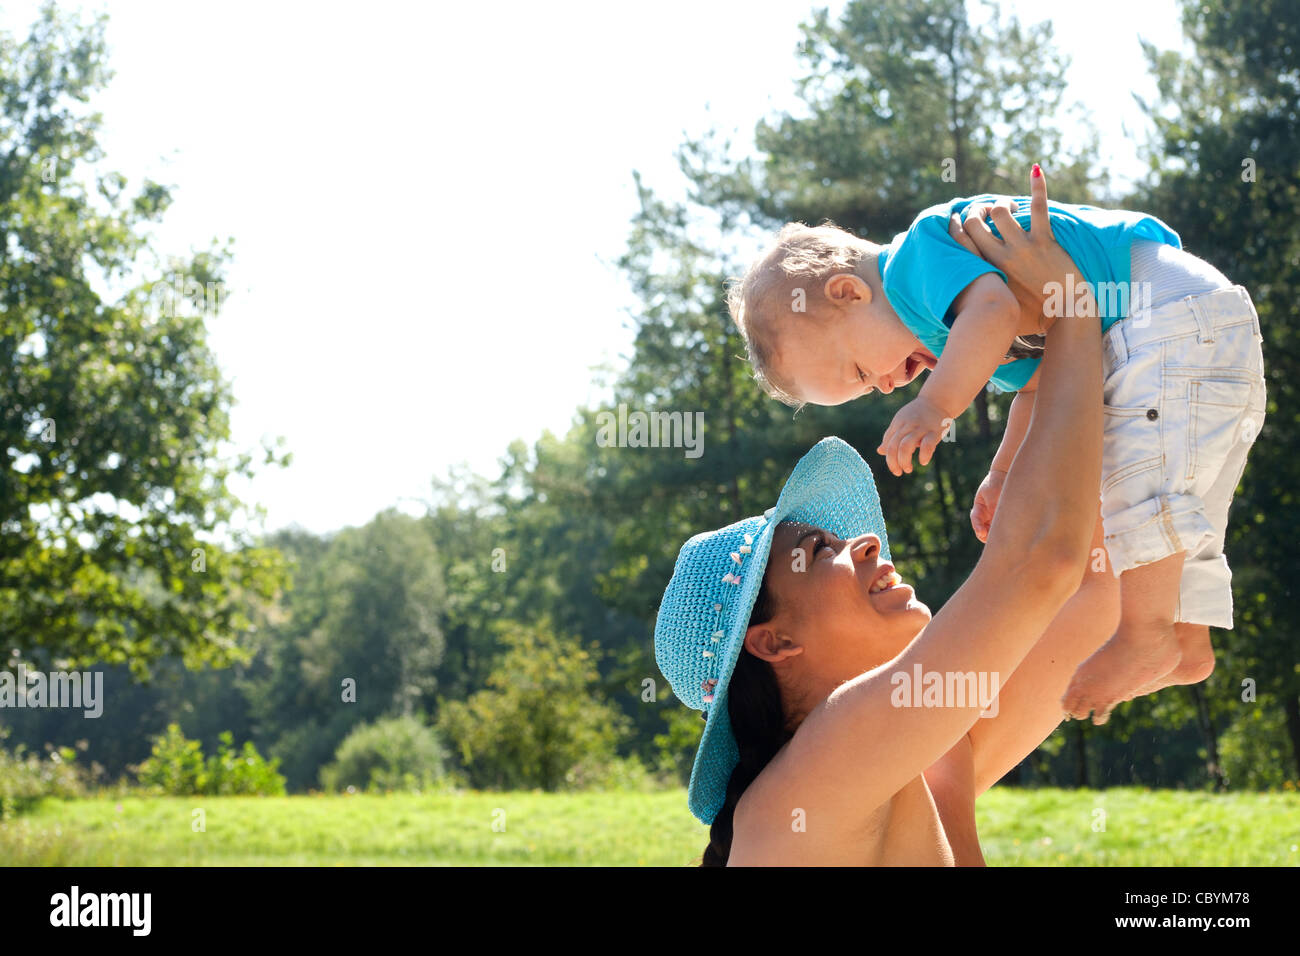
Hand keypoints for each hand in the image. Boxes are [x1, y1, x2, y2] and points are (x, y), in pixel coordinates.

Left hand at [877, 394, 954, 475]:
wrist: (938, 400)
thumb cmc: (918, 414)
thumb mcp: (901, 422)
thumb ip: (891, 436)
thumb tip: (880, 451)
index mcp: (898, 423)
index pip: (888, 443)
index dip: (889, 458)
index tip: (894, 467)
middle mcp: (907, 426)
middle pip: (894, 446)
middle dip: (894, 462)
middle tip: (899, 472)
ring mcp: (921, 428)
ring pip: (906, 446)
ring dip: (904, 461)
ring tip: (908, 469)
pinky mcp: (935, 431)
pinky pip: (927, 445)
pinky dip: (923, 455)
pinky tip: (923, 462)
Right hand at [945, 167, 1085, 334]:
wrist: (1066, 313)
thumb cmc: (1034, 315)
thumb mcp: (1002, 305)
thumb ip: (986, 294)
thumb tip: (971, 300)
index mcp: (988, 271)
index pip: (961, 241)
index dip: (954, 224)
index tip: (957, 217)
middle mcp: (1001, 257)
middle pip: (974, 222)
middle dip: (977, 211)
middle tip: (988, 212)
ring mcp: (1023, 247)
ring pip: (1000, 212)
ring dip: (1002, 203)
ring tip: (1010, 208)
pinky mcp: (1045, 241)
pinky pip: (1038, 208)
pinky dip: (1037, 187)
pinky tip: (1035, 170)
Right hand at [970, 468, 1007, 542]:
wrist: (1004, 476)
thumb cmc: (996, 483)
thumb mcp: (993, 493)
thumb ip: (994, 506)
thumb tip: (998, 520)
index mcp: (979, 507)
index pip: (976, 519)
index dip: (977, 527)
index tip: (981, 533)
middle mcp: (985, 514)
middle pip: (982, 529)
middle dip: (986, 536)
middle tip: (992, 539)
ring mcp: (993, 517)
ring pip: (992, 531)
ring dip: (995, 535)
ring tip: (1003, 537)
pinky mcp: (1002, 518)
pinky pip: (1001, 528)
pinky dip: (1003, 531)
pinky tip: (1009, 532)